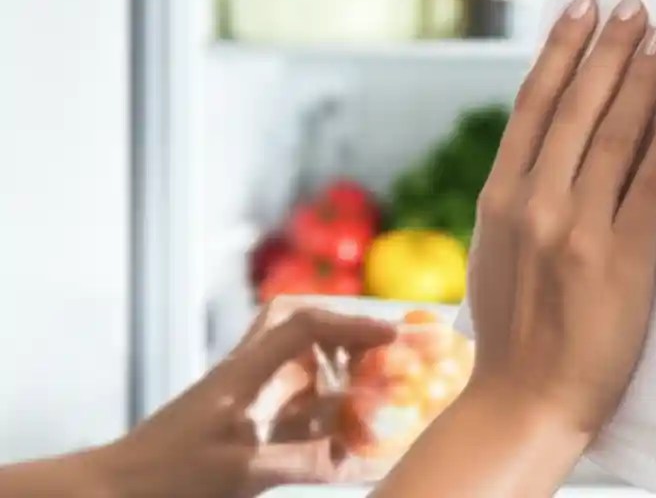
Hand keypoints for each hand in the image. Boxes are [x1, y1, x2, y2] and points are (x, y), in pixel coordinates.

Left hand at [98, 305, 394, 497]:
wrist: (111, 490)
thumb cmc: (167, 475)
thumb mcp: (241, 471)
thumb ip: (303, 462)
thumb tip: (361, 459)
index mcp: (245, 373)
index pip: (305, 325)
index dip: (353, 324)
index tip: (394, 335)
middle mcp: (245, 374)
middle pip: (300, 327)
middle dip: (346, 332)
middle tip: (383, 350)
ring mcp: (241, 396)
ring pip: (298, 365)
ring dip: (336, 371)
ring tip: (374, 390)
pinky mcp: (239, 422)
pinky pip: (289, 404)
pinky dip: (320, 410)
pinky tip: (341, 434)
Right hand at [467, 0, 655, 433]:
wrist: (525, 400)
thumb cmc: (513, 331)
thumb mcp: (495, 248)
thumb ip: (519, 193)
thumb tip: (553, 139)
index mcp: (499, 198)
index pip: (534, 104)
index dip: (562, 48)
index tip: (582, 10)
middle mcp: (535, 204)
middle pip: (579, 105)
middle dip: (611, 47)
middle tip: (634, 7)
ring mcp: (579, 229)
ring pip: (616, 134)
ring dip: (644, 79)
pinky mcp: (624, 257)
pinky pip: (652, 184)